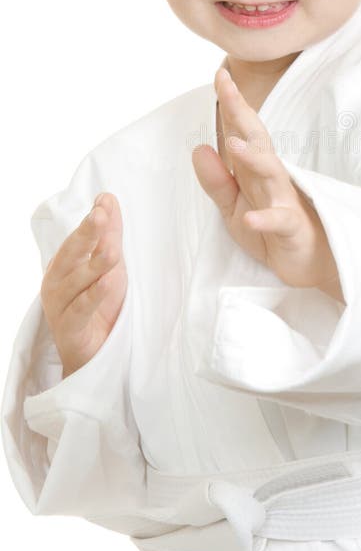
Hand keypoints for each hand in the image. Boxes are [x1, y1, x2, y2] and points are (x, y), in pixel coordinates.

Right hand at [40, 193, 127, 378]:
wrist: (96, 352)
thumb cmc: (100, 305)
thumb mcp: (109, 265)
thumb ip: (109, 233)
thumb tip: (107, 198)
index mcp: (64, 264)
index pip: (78, 239)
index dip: (91, 222)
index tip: (105, 202)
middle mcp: (57, 282)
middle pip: (71, 255)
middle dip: (86, 235)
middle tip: (100, 215)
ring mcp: (60, 306)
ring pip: (77, 282)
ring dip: (95, 265)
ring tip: (112, 250)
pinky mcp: (70, 329)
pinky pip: (81, 309)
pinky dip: (94, 296)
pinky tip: (106, 283)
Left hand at [191, 68, 343, 302]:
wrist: (311, 264)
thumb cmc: (272, 231)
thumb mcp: (234, 208)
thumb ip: (216, 181)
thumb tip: (198, 148)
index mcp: (256, 171)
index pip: (242, 131)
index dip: (231, 104)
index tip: (220, 74)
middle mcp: (272, 178)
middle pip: (257, 140)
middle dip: (242, 113)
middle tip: (228, 85)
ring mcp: (285, 201)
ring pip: (271, 174)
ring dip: (253, 158)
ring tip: (233, 144)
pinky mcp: (292, 229)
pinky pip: (279, 221)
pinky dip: (265, 220)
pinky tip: (251, 218)